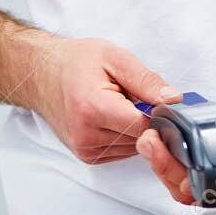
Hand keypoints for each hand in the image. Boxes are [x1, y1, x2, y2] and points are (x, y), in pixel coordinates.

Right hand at [25, 37, 180, 164]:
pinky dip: (126, 135)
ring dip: (136, 127)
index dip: (159, 112)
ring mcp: (85, 149)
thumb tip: (174, 99)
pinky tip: (114, 116)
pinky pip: (122, 151)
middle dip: (147, 118)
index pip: (144, 125)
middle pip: (140, 138)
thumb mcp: (115, 57)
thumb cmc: (76, 62)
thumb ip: (146, 80)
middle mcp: (86, 135)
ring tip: (120, 103)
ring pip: (134, 147)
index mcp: (93, 108)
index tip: (161, 99)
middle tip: (136, 94)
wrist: (42, 74)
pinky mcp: (87, 156)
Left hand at [136, 84, 215, 205]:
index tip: (176, 164)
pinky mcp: (203, 156)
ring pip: (178, 180)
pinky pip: (179, 164)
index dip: (192, 182)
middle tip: (151, 141)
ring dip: (160, 161)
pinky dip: (165, 153)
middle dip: (165, 167)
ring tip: (149, 137)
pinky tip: (156, 136)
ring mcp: (214, 172)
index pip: (213, 192)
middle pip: (187, 189)